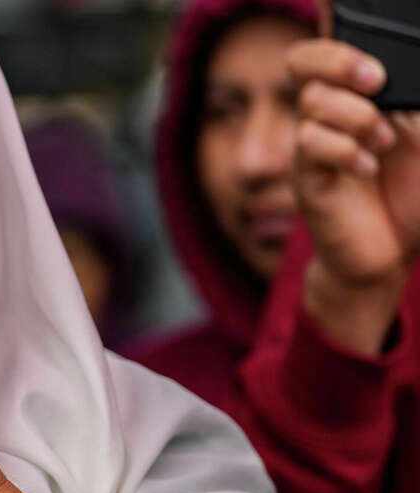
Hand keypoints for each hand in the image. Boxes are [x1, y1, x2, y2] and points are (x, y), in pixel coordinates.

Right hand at [287, 37, 419, 351]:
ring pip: (311, 102)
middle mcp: (331, 110)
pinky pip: (311, 144)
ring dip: (356, 118)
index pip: (336, 38)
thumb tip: (414, 89)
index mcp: (362, 91)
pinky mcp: (307, 176)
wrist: (395, 252)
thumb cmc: (415, 193)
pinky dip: (344, 151)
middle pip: (301, 58)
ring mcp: (314, 143)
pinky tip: (367, 167)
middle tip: (376, 80)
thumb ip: (418, 101)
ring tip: (384, 143)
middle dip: (337, 60)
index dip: (329, 11)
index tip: (333, 0)